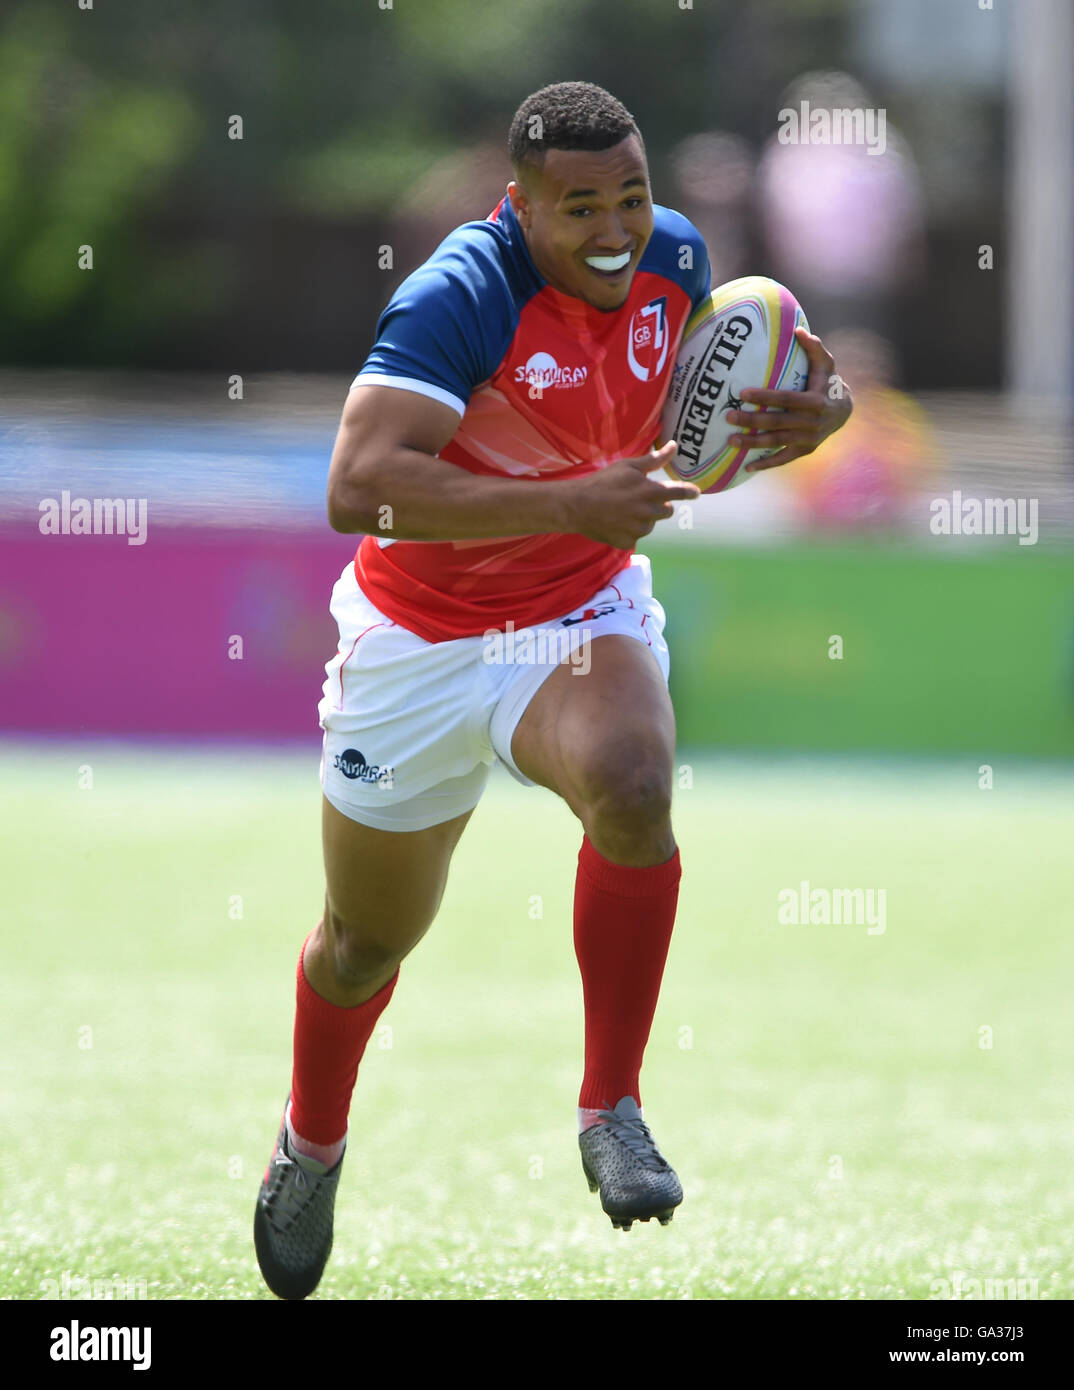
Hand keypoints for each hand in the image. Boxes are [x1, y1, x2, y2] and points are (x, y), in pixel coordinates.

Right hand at [568, 441, 699, 548]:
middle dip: (660, 505)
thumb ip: (654, 460)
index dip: (690, 492)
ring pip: (650, 524)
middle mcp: (648, 513)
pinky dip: (629, 530)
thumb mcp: (628, 466)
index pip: (679, 492)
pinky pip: (634, 536)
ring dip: (643, 518)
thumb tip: (674, 446)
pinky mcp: (627, 542)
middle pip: (667, 511)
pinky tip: (615, 521)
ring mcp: (638, 530)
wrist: (577, 506)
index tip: (696, 493)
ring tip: (623, 509)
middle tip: (641, 498)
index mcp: (650, 492)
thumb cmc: (602, 482)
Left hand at [724, 327, 853, 471]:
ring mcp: (808, 439)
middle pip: (777, 423)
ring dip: (753, 443)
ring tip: (731, 440)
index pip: (785, 399)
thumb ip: (814, 347)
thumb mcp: (826, 363)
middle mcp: (812, 422)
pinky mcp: (804, 451)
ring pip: (776, 442)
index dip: (764, 397)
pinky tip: (746, 467)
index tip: (742, 394)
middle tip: (728, 417)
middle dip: (752, 421)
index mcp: (815, 401)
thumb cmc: (827, 382)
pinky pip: (782, 459)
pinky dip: (766, 464)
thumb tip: (798, 329)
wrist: (844, 411)